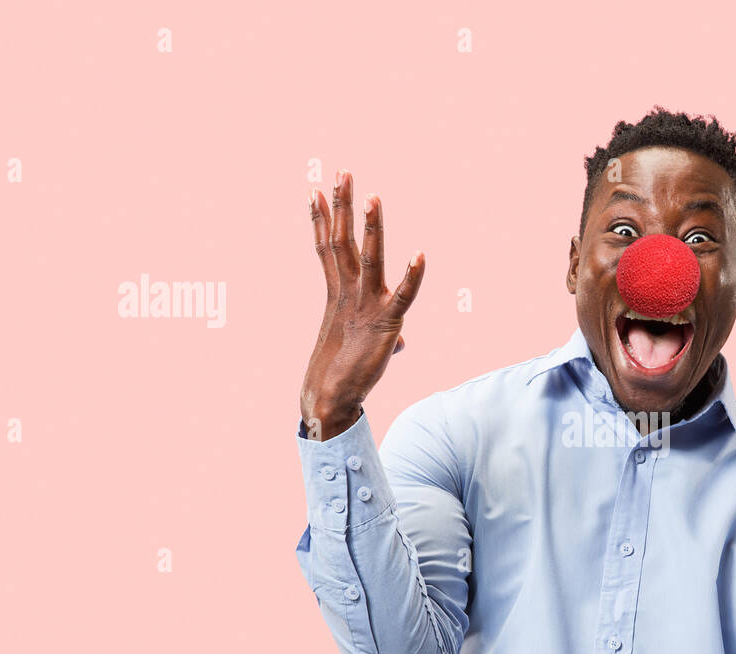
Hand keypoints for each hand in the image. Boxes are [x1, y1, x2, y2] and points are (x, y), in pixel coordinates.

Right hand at [299, 169, 425, 440]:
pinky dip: (413, 276)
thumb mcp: (367, 345)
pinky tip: (421, 254)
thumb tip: (403, 341)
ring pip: (368, 258)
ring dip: (370, 226)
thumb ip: (385, 332)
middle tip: (342, 172)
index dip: (321, 219)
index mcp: (337, 294)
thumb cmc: (346, 373)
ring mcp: (365, 305)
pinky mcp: (386, 323)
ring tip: (372, 196)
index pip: (327, 249)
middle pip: (342, 241)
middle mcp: (347, 293)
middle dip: (342, 207)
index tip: (313, 190)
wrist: (331, 399)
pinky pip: (403, 296)